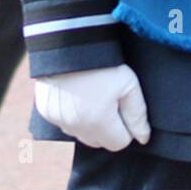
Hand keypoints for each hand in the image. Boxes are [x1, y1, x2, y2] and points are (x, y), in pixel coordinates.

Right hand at [34, 64, 150, 151]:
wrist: (68, 46)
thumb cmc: (104, 64)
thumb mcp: (129, 84)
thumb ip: (137, 114)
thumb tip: (143, 138)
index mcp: (98, 122)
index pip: (119, 143)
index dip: (127, 128)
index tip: (126, 110)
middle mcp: (75, 127)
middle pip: (99, 142)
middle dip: (110, 128)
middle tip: (112, 101)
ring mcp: (59, 121)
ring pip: (82, 134)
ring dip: (91, 124)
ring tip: (95, 96)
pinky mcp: (47, 113)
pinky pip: (66, 124)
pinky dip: (74, 116)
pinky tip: (79, 95)